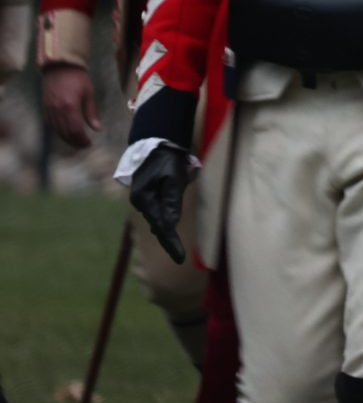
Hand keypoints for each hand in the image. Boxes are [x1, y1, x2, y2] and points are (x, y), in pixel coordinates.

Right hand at [42, 63, 100, 148]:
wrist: (60, 66)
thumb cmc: (78, 78)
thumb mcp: (88, 94)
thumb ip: (91, 112)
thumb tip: (97, 128)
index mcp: (70, 107)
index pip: (75, 130)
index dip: (81, 139)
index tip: (89, 143)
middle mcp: (57, 111)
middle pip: (65, 132)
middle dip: (74, 141)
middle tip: (83, 145)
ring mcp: (49, 109)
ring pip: (56, 130)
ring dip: (66, 138)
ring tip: (75, 142)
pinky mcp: (45, 107)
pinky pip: (51, 124)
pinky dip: (58, 131)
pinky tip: (65, 133)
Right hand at [129, 144, 189, 263]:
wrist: (156, 144)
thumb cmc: (167, 160)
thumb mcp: (172, 179)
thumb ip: (171, 201)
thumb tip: (171, 223)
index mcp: (145, 200)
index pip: (161, 226)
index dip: (171, 243)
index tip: (180, 258)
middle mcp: (141, 202)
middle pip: (157, 225)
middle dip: (168, 240)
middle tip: (180, 256)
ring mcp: (143, 199)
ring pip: (157, 218)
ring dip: (166, 229)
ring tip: (177, 246)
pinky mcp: (147, 195)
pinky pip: (157, 211)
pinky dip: (163, 219)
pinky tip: (169, 227)